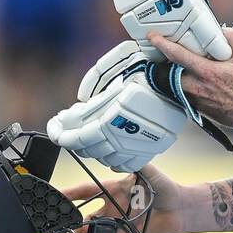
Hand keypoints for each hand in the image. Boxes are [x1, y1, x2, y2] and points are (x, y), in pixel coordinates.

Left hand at [47, 45, 188, 172]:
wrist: (178, 77)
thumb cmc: (147, 68)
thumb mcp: (114, 69)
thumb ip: (91, 89)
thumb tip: (77, 108)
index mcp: (114, 118)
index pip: (78, 137)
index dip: (61, 134)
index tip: (54, 128)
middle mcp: (126, 136)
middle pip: (89, 149)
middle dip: (74, 138)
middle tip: (69, 126)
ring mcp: (140, 146)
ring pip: (106, 159)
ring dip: (92, 148)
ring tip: (89, 134)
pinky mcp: (152, 149)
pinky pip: (127, 164)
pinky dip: (113, 159)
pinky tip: (109, 147)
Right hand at [61, 163, 196, 232]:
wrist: (182, 209)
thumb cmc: (165, 187)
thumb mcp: (148, 171)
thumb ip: (133, 164)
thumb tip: (116, 158)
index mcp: (113, 190)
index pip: (86, 190)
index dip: (69, 193)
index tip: (55, 196)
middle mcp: (113, 208)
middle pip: (87, 216)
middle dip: (75, 223)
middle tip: (66, 227)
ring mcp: (119, 225)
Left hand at [146, 25, 232, 132]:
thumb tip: (223, 31)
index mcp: (206, 72)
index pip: (177, 55)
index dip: (162, 43)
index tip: (153, 37)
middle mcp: (197, 87)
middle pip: (167, 72)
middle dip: (162, 62)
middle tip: (162, 53)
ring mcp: (195, 99)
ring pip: (172, 85)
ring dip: (172, 75)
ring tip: (178, 67)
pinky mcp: (196, 108)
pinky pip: (181, 94)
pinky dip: (182, 86)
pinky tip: (191, 81)